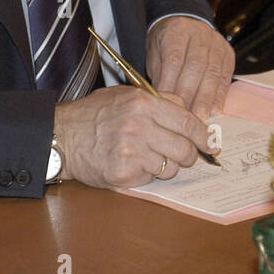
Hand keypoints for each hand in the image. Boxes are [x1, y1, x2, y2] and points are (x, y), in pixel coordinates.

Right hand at [53, 86, 210, 188]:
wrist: (62, 136)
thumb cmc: (94, 114)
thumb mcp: (126, 95)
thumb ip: (158, 101)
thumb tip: (189, 112)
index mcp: (143, 104)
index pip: (187, 122)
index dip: (204, 135)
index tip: (211, 142)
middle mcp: (139, 127)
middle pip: (184, 149)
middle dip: (188, 155)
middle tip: (182, 155)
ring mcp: (131, 152)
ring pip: (170, 167)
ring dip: (166, 166)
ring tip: (148, 157)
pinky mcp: (123, 174)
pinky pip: (151, 178)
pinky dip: (147, 174)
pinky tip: (132, 164)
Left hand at [146, 16, 234, 119]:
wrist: (185, 24)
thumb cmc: (166, 44)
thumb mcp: (156, 54)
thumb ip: (160, 75)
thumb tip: (164, 103)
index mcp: (176, 30)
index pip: (174, 59)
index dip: (170, 83)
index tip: (166, 105)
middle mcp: (199, 33)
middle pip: (195, 66)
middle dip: (189, 94)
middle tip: (183, 116)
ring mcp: (216, 43)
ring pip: (212, 73)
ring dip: (205, 98)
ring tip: (199, 117)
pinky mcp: (228, 54)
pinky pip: (224, 77)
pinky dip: (219, 96)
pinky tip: (214, 110)